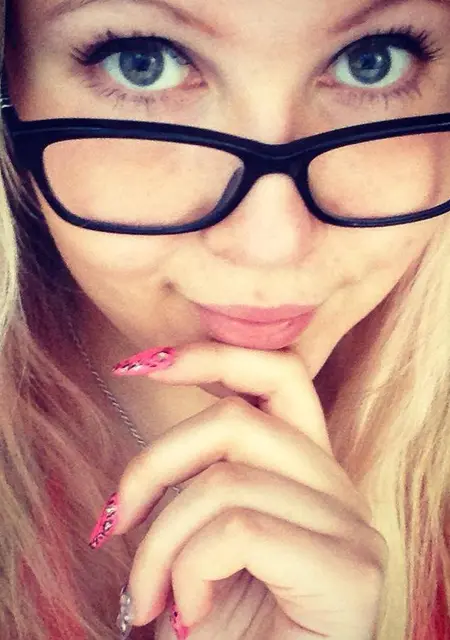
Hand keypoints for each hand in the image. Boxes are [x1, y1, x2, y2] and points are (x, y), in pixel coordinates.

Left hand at [113, 342, 386, 639]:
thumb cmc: (229, 624)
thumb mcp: (205, 533)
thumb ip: (202, 472)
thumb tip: (151, 401)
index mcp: (307, 469)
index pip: (280, 375)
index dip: (213, 356)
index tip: (139, 365)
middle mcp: (337, 486)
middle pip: (234, 421)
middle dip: (152, 464)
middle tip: (113, 523)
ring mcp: (351, 524)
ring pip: (224, 482)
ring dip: (158, 545)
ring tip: (147, 600)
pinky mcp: (348, 568)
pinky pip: (238, 531)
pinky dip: (188, 571)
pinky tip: (189, 615)